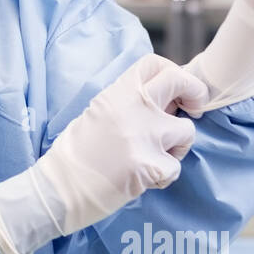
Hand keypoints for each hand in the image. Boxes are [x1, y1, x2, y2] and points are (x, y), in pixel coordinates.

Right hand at [0, 54, 209, 253]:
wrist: (58, 189)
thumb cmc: (74, 155)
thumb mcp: (98, 114)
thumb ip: (128, 104)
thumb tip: (163, 104)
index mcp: (117, 93)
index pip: (155, 64)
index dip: (173, 73)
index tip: (175, 91)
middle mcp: (134, 107)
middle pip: (181, 81)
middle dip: (196, 93)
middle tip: (192, 109)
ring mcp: (144, 136)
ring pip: (187, 131)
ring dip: (177, 147)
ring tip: (154, 159)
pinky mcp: (150, 166)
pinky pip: (174, 168)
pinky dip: (163, 177)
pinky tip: (143, 180)